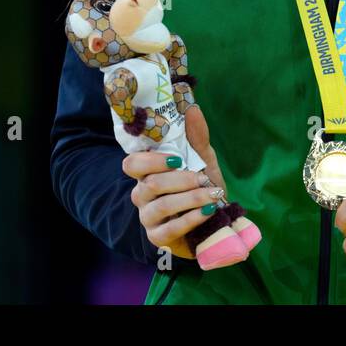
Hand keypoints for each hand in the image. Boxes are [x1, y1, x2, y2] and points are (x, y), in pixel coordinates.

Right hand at [123, 107, 228, 260]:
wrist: (213, 220)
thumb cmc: (202, 185)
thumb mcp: (203, 159)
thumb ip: (196, 137)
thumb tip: (192, 108)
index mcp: (148, 171)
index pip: (132, 163)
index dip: (151, 161)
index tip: (177, 159)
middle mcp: (141, 193)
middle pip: (149, 184)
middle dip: (181, 180)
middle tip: (204, 177)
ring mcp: (147, 217)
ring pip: (161, 206)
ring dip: (190, 198)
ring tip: (212, 195)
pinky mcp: (158, 237)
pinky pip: (170, 229)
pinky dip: (192, 218)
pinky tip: (208, 211)